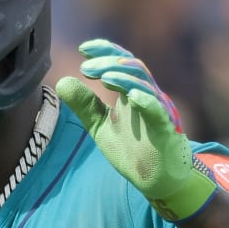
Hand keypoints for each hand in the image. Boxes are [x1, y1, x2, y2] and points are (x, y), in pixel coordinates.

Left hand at [55, 39, 215, 220]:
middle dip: (110, 63)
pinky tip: (132, 96)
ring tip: (104, 77)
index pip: (121, 63)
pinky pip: (159, 112)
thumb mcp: (101, 126)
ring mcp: (158, 112)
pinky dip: (147, 102)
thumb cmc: (133, 149)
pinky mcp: (166, 131)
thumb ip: (85, 105)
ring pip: (146, 86)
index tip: (84, 48)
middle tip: (87, 67)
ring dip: (124, 78)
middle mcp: (147, 97)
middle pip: (133, 68)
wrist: (156, 179)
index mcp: (132, 93)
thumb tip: (62, 82)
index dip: (105, 51)